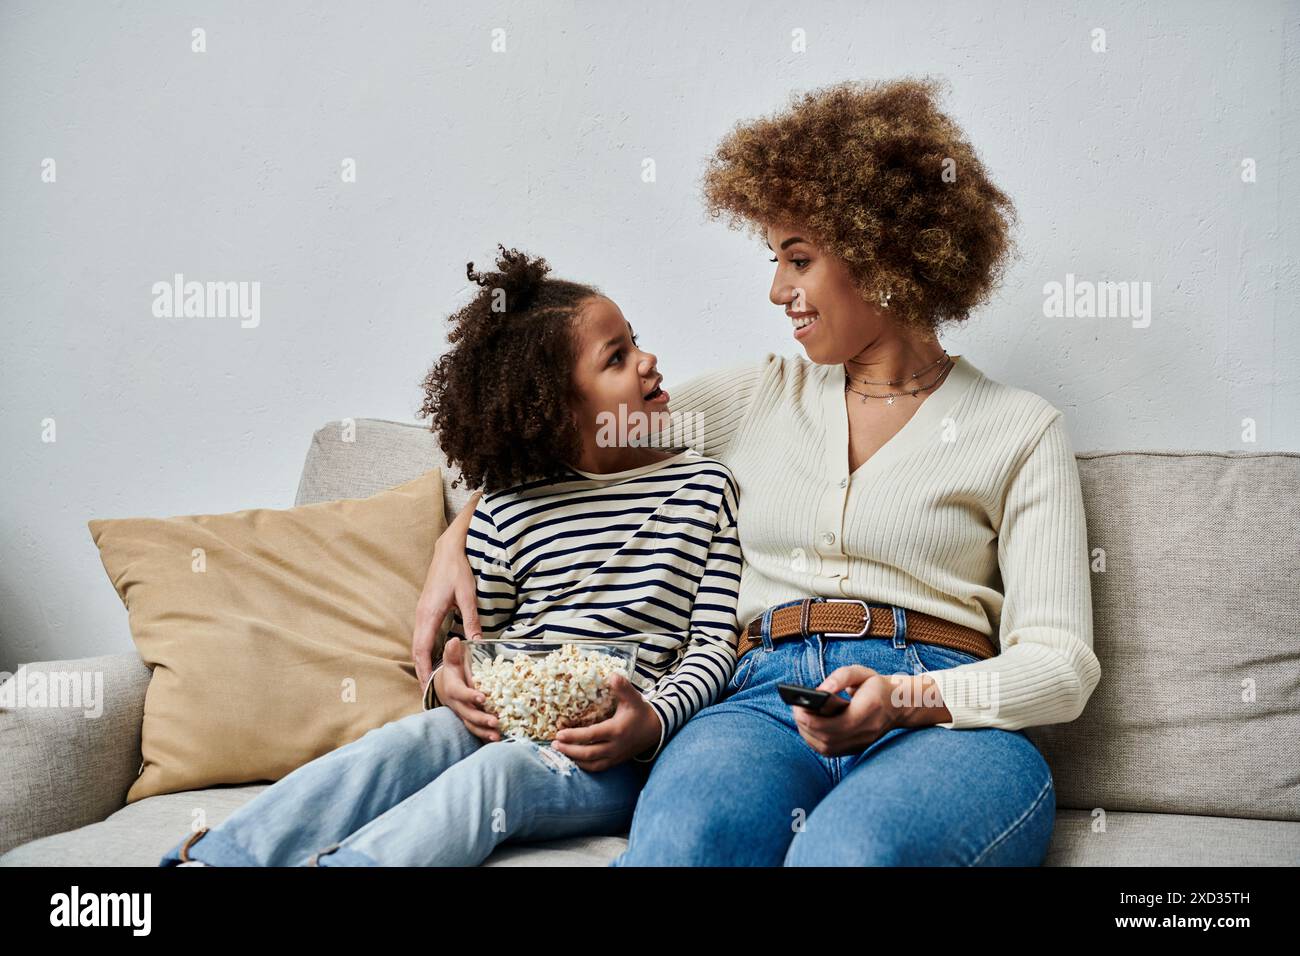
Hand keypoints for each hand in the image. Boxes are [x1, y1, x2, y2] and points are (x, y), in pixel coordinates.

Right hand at [412, 491, 481, 686]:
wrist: (447, 550)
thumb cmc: (457, 570)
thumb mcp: (468, 595)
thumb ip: (471, 620)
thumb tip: (477, 644)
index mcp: (429, 615)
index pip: (422, 649)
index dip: (424, 670)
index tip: (428, 688)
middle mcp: (421, 617)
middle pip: (416, 651)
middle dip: (421, 673)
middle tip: (428, 694)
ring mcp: (421, 614)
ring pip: (418, 645)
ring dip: (422, 663)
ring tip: (431, 683)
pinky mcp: (426, 611)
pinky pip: (422, 637)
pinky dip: (425, 652)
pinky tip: (434, 660)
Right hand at [435, 637, 500, 742]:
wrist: (443, 686)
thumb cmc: (453, 671)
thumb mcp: (452, 660)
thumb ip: (452, 653)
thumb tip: (454, 641)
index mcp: (453, 688)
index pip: (460, 693)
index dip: (470, 696)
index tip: (483, 698)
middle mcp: (456, 704)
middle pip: (467, 714)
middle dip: (481, 719)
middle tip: (495, 722)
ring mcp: (462, 713)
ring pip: (471, 725)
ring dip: (484, 732)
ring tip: (497, 736)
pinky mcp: (468, 720)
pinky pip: (475, 730)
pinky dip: (484, 736)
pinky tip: (497, 740)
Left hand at [550, 674, 661, 771]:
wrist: (656, 729)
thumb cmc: (641, 712)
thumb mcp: (633, 698)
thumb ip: (623, 687)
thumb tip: (612, 675)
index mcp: (617, 730)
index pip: (591, 735)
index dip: (574, 736)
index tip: (559, 734)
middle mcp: (615, 746)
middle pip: (588, 753)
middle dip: (569, 750)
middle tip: (555, 744)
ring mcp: (616, 756)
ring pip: (592, 763)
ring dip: (574, 759)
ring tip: (560, 752)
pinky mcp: (616, 761)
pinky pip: (598, 768)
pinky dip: (584, 766)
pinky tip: (574, 760)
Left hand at [790, 665, 901, 756]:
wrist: (899, 705)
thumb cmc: (876, 685)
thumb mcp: (861, 672)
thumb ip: (840, 677)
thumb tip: (820, 690)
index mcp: (870, 709)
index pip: (838, 723)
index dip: (814, 717)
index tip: (799, 705)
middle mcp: (866, 731)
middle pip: (828, 737)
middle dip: (806, 723)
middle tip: (795, 708)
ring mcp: (861, 743)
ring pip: (827, 747)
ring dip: (808, 733)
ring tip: (800, 715)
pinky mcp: (855, 749)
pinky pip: (829, 750)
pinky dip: (814, 739)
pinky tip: (808, 726)